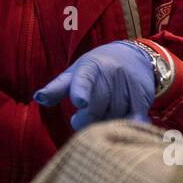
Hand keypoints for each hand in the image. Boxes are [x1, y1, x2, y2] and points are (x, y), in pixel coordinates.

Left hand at [34, 41, 156, 130]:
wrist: (133, 56)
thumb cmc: (96, 69)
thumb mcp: (75, 72)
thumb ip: (57, 87)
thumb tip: (38, 98)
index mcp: (90, 66)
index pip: (84, 79)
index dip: (81, 91)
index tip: (80, 102)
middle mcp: (111, 72)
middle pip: (96, 107)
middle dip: (86, 119)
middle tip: (79, 120)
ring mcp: (128, 84)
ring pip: (113, 116)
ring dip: (104, 123)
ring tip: (100, 116)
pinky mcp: (143, 96)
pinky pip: (134, 119)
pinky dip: (126, 126)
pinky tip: (119, 126)